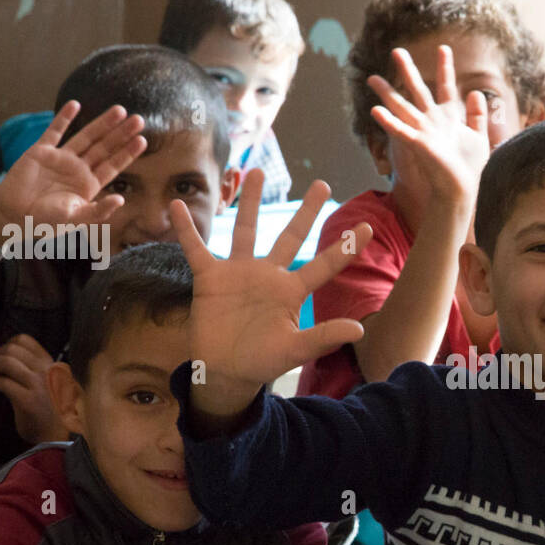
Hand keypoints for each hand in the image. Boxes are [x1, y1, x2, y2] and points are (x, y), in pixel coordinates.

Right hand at [0, 102, 145, 238]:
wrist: (15, 214)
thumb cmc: (46, 220)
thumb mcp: (77, 218)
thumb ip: (99, 211)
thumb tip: (121, 200)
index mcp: (89, 184)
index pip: (113, 165)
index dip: (127, 153)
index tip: (142, 140)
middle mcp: (78, 168)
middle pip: (105, 147)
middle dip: (121, 133)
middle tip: (139, 119)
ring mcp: (61, 158)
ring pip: (86, 136)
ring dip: (102, 123)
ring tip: (119, 110)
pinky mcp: (41, 151)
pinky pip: (55, 131)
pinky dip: (64, 118)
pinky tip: (75, 104)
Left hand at [0, 333, 68, 442]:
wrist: (55, 435)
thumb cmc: (45, 407)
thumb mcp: (35, 380)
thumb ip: (14, 363)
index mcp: (50, 364)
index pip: (24, 340)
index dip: (6, 345)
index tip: (1, 357)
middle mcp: (46, 371)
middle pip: (12, 349)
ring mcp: (38, 385)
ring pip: (6, 362)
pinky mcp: (29, 401)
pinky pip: (3, 383)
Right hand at [171, 170, 370, 420]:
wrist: (225, 371)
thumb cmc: (262, 362)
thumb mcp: (294, 350)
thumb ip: (323, 337)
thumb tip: (360, 330)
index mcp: (291, 291)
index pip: (324, 265)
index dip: (345, 248)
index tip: (368, 226)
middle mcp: (268, 275)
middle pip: (290, 236)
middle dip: (306, 212)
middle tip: (321, 184)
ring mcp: (238, 273)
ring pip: (245, 230)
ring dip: (249, 203)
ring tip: (255, 172)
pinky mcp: (210, 278)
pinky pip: (196, 249)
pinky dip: (186, 230)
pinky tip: (177, 206)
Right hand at [368, 46, 489, 201]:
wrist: (460, 190)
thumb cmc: (468, 168)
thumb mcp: (478, 136)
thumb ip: (477, 115)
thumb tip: (476, 92)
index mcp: (448, 118)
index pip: (446, 87)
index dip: (445, 68)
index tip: (443, 48)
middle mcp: (432, 121)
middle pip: (418, 90)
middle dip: (408, 71)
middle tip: (397, 50)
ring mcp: (423, 132)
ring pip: (402, 107)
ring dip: (387, 93)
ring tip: (372, 78)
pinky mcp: (418, 145)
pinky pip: (400, 131)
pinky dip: (388, 121)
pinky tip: (375, 111)